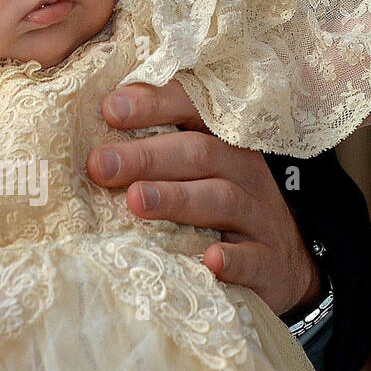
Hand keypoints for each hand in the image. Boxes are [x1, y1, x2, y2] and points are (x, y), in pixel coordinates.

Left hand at [86, 82, 321, 315]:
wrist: (283, 266)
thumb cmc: (219, 210)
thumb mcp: (195, 172)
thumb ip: (152, 153)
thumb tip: (88, 143)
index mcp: (221, 141)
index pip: (193, 108)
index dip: (155, 104)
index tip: (109, 109)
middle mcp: (242, 171)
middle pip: (198, 153)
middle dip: (146, 156)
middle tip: (100, 164)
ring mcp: (259, 217)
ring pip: (221, 199)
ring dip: (177, 198)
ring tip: (136, 201)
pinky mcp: (270, 262)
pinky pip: (254, 258)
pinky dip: (234, 259)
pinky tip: (210, 260)